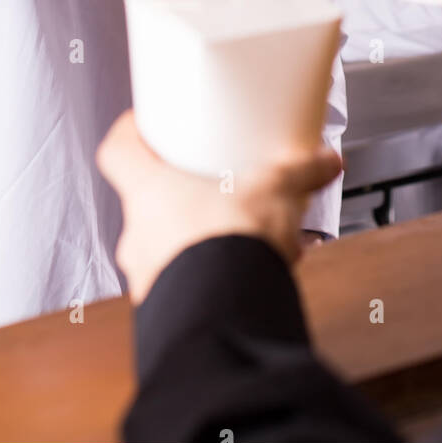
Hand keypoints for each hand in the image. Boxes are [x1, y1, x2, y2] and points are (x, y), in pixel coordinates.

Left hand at [97, 111, 342, 304]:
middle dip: (183, 194)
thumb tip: (323, 161)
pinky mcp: (169, 310)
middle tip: (213, 186)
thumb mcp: (276, 188)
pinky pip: (185, 284)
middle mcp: (138, 233)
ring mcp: (148, 275)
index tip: (148, 126)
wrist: (228, 316)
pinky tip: (244, 274)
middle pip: (147, 201)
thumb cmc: (231, 245)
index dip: (131, 134)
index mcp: (149, 191)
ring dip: (198, 239)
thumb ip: (300, 171)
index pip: (118, 150)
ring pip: (166, 245)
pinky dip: (210, 277)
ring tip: (239, 235)